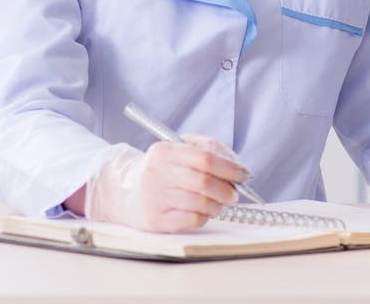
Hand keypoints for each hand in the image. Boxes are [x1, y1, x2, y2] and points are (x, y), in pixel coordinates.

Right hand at [84, 136, 251, 232]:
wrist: (125, 193)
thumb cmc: (162, 170)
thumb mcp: (178, 149)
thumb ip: (207, 148)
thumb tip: (235, 164)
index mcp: (164, 151)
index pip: (205, 158)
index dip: (229, 167)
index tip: (244, 174)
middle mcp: (156, 173)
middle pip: (204, 182)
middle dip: (227, 189)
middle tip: (234, 193)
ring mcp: (154, 198)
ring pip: (201, 204)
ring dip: (218, 205)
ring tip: (220, 203)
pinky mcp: (155, 221)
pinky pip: (192, 220)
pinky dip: (205, 216)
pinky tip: (204, 212)